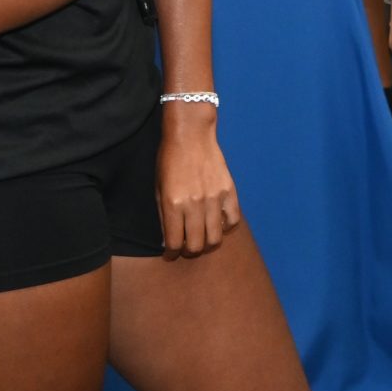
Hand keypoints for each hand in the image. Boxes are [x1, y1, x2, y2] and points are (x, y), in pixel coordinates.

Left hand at [156, 104, 240, 256]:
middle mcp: (194, 204)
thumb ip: (163, 216)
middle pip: (196, 245)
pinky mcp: (229, 191)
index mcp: (173, 204)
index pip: (174, 243)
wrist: (191, 135)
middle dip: (189, 252)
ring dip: (208, 244)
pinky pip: (233, 220)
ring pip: (216, 237)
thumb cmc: (169, 161)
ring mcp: (215, 198)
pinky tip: (218, 223)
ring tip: (203, 239)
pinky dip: (226, 227)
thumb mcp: (158, 189)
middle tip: (186, 248)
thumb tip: (168, 239)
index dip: (171, 254)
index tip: (171, 254)